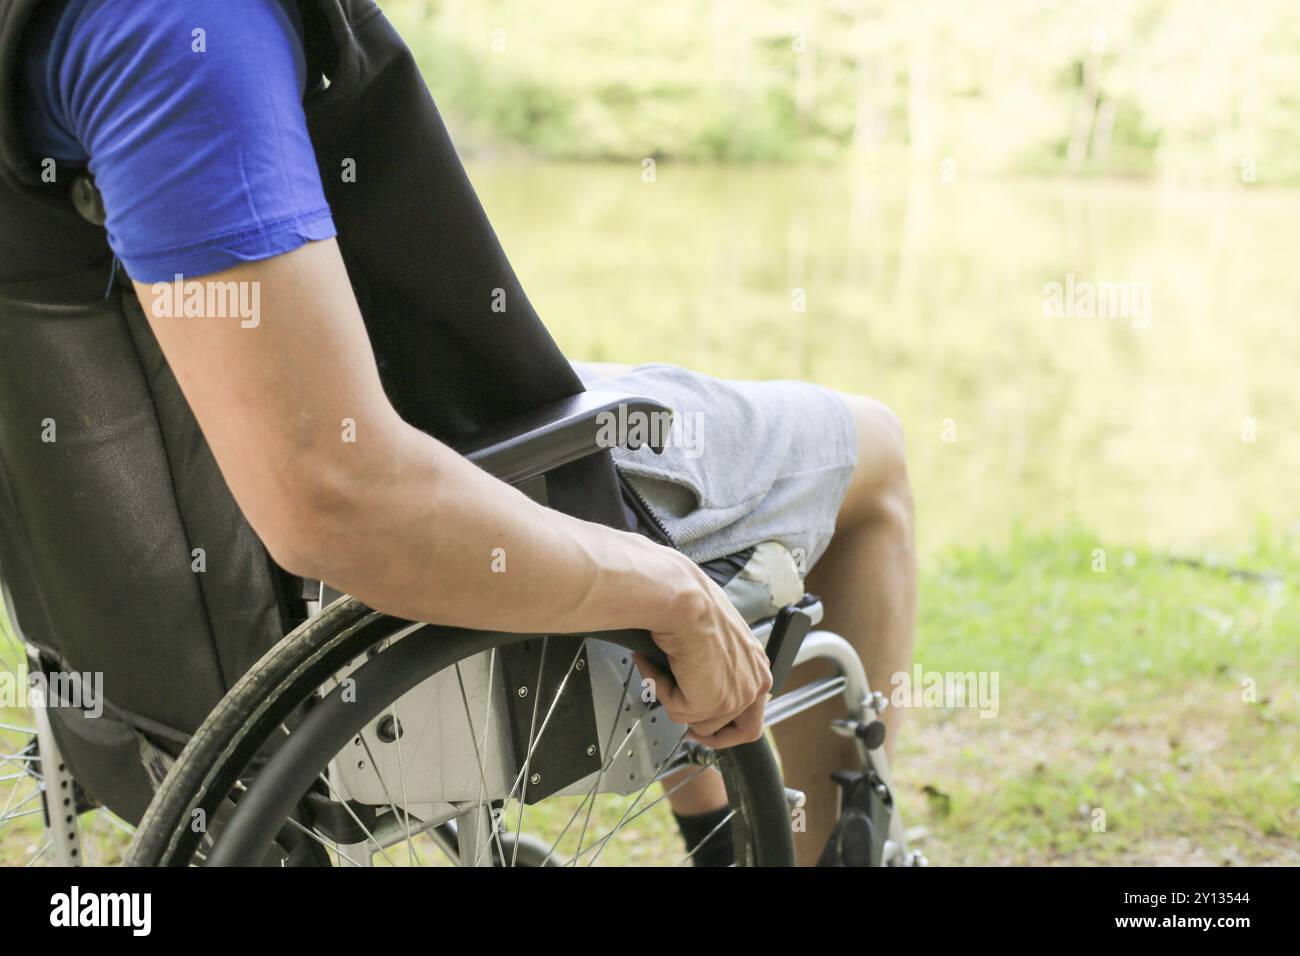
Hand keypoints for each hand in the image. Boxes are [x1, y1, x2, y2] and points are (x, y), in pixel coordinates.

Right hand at [633, 560, 772, 748]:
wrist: (685, 601)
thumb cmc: (695, 607)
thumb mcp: (716, 638)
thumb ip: (717, 666)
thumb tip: (696, 682)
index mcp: (758, 666)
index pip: (754, 711)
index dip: (729, 724)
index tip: (710, 726)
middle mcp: (756, 683)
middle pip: (742, 732)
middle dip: (713, 736)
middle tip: (691, 733)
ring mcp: (737, 696)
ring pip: (701, 724)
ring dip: (677, 701)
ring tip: (664, 671)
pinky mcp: (713, 703)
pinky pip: (678, 712)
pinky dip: (662, 690)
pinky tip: (659, 667)